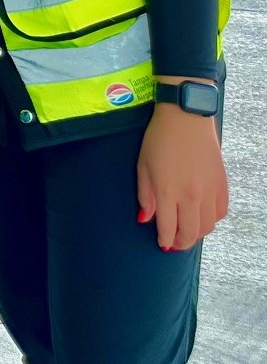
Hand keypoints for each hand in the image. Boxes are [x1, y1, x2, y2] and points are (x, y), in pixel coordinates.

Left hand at [136, 94, 228, 250]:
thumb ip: (144, 195)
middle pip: (190, 233)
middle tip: (174, 245)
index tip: (162, 244)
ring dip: (197, 234)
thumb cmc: (158, 139)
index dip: (165, 240)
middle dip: (181, 243)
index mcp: (167, 192)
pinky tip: (202, 217)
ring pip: (208, 226)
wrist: (186, 119)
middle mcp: (191, 196)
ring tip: (186, 232)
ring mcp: (209, 191)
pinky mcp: (222, 185)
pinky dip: (211, 220)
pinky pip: (220, 213)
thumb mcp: (142, 166)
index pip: (168, 228)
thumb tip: (145, 219)